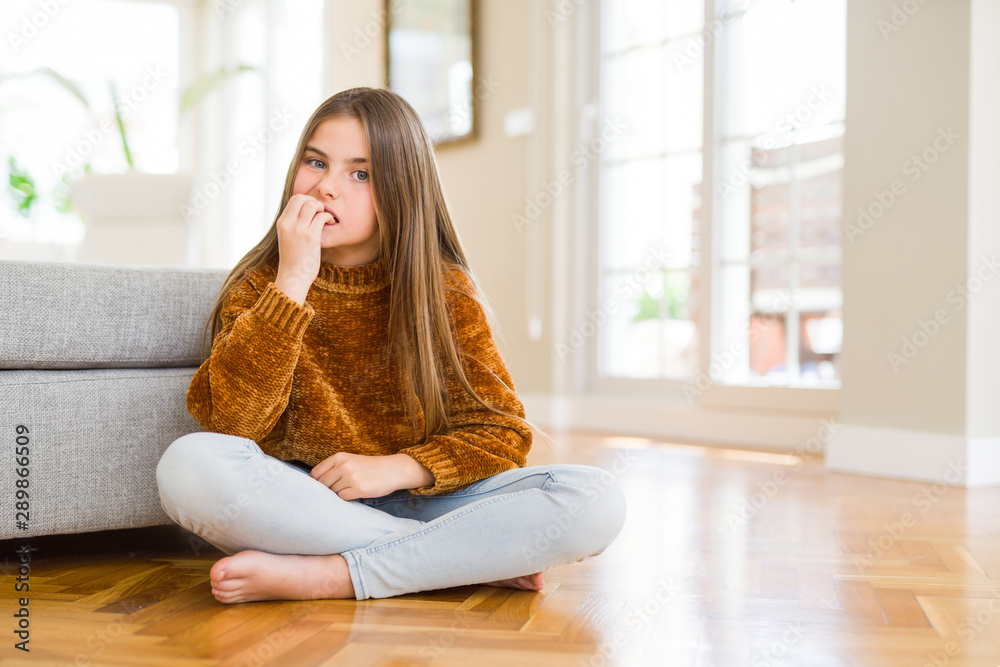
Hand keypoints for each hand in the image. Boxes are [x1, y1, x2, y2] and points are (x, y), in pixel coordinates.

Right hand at [274, 194, 332, 303]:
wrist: (293, 277)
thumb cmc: (293, 259)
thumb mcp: (287, 238)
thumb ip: (292, 225)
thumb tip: (304, 213)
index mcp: (281, 223)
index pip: (294, 199)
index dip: (307, 199)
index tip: (314, 209)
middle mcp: (288, 224)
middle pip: (302, 198)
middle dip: (314, 201)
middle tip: (321, 211)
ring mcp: (298, 230)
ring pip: (312, 204)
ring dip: (322, 208)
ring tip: (325, 217)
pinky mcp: (310, 237)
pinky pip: (321, 217)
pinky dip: (328, 217)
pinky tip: (330, 223)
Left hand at [308, 452, 434, 499]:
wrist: (392, 470)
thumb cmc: (369, 467)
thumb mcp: (350, 461)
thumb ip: (333, 468)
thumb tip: (313, 482)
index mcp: (339, 457)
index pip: (316, 473)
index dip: (316, 482)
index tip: (320, 486)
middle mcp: (343, 466)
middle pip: (323, 484)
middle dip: (327, 490)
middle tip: (337, 489)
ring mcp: (351, 478)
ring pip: (332, 492)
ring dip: (338, 493)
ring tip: (350, 488)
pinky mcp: (359, 490)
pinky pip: (342, 498)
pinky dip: (346, 497)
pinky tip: (355, 492)